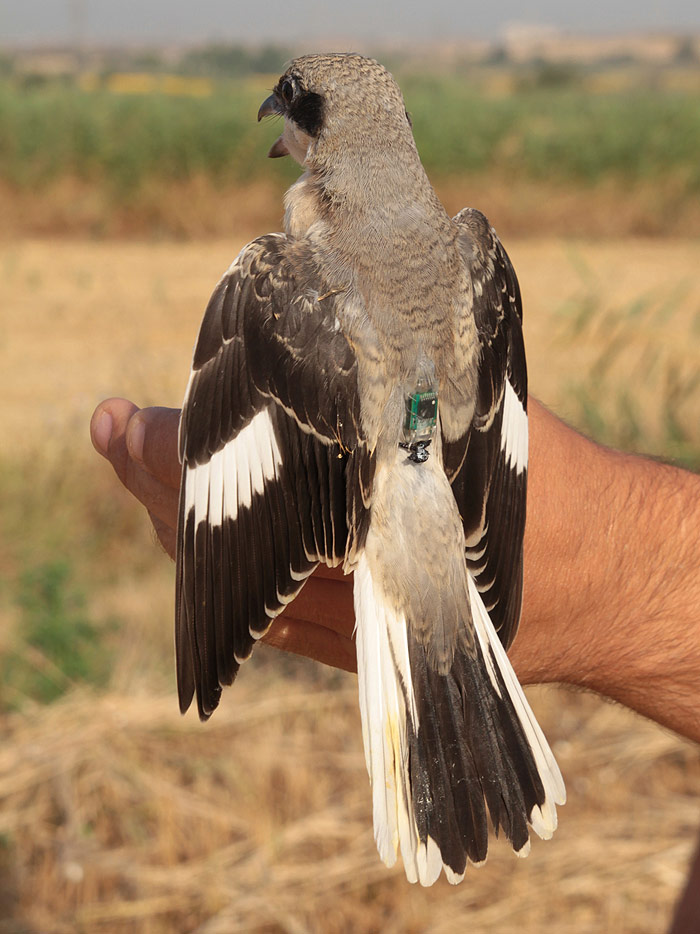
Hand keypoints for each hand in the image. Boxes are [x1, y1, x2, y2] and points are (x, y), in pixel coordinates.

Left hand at [91, 397, 699, 740]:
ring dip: (171, 518)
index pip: (217, 484)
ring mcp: (328, 622)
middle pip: (196, 533)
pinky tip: (194, 526)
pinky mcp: (343, 643)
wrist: (596, 584)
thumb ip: (391, 380)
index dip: (160, 449)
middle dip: (149, 476)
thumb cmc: (545, 491)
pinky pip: (248, 601)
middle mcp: (324, 581)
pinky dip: (215, 561)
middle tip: (114, 429)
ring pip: (216, 573)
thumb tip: (308, 316)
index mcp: (344, 517)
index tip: (123, 422)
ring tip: (140, 466)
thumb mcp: (472, 409)